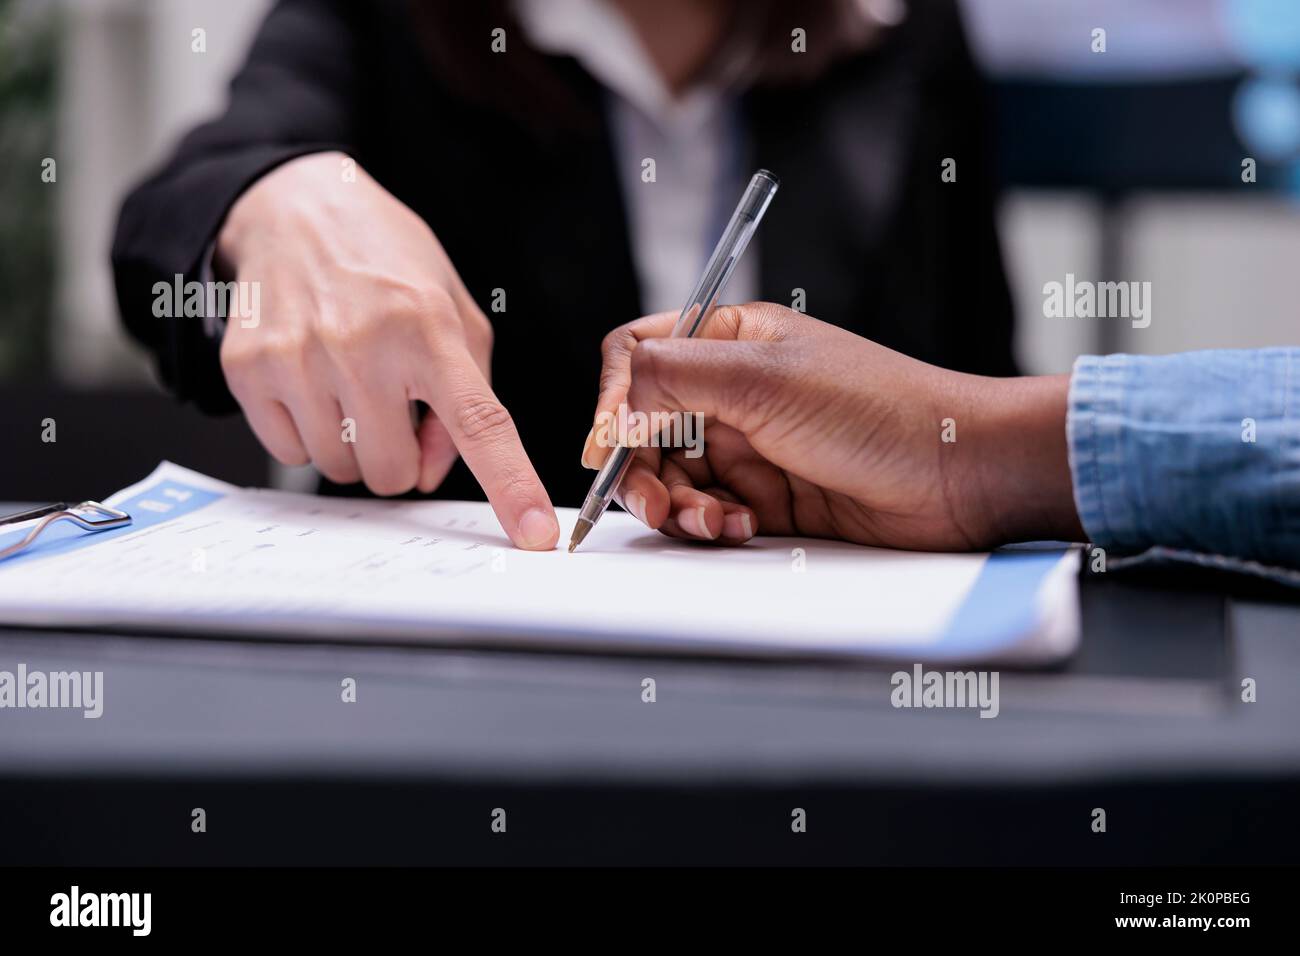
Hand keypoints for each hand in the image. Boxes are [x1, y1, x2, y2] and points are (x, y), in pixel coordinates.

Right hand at [215, 152, 557, 549]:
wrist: (296, 208)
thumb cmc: (387, 263)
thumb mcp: (454, 312)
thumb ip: (467, 395)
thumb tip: (432, 471)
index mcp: (428, 326)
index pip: (480, 424)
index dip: (511, 485)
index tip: (535, 534)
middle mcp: (361, 344)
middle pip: (393, 473)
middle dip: (400, 454)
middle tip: (393, 404)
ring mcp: (297, 358)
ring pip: (340, 468)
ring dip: (353, 443)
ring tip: (350, 381)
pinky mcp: (246, 368)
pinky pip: (288, 452)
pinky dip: (307, 432)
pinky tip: (311, 380)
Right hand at [583, 303, 1083, 549]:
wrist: (958, 477)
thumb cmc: (880, 411)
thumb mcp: (765, 378)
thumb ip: (674, 376)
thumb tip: (611, 400)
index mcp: (730, 338)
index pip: (639, 357)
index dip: (612, 400)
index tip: (604, 445)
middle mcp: (734, 390)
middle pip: (645, 427)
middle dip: (640, 468)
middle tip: (652, 502)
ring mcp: (751, 445)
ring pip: (673, 478)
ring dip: (678, 505)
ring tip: (712, 520)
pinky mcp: (768, 497)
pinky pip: (709, 512)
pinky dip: (711, 525)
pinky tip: (740, 528)